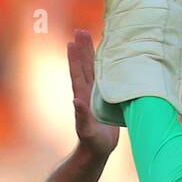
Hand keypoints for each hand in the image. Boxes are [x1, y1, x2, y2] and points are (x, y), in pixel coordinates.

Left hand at [67, 30, 118, 156]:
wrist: (98, 150)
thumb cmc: (92, 142)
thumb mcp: (87, 130)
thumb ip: (81, 116)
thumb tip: (75, 101)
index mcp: (83, 96)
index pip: (78, 74)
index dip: (75, 58)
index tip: (72, 42)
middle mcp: (88, 92)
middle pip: (85, 66)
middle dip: (83, 48)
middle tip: (80, 31)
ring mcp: (97, 93)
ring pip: (94, 68)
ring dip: (92, 53)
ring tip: (89, 36)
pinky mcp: (106, 97)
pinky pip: (106, 77)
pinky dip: (107, 65)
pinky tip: (109, 57)